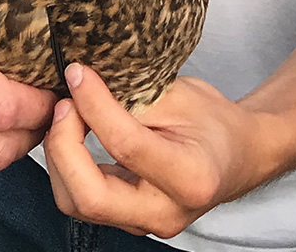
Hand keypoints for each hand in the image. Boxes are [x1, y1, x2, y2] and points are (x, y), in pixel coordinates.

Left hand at [43, 65, 275, 237]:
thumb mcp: (180, 95)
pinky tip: (71, 132)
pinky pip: (79, 199)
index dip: (92, 104)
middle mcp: (166, 212)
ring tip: (68, 114)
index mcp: (190, 176)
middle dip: (63, 145)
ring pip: (75, 203)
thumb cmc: (212, 120)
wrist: (237, 154)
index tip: (77, 73)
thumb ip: (132, 94)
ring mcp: (145, 223)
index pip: (125, 145)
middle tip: (64, 103)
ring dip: (58, 156)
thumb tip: (80, 81)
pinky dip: (64, 165)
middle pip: (90, 197)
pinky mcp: (127, 218)